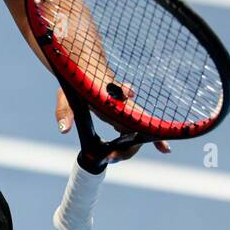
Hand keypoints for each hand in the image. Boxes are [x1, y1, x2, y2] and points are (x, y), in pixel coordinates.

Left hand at [54, 87, 170, 162]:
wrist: (87, 72)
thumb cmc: (77, 83)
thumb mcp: (66, 97)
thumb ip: (65, 112)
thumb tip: (65, 130)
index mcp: (111, 99)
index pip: (125, 114)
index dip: (127, 127)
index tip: (116, 144)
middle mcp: (124, 105)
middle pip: (137, 126)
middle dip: (130, 145)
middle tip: (111, 157)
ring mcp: (127, 112)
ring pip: (140, 130)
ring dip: (137, 146)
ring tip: (133, 154)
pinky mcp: (125, 118)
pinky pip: (139, 131)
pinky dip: (153, 139)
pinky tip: (165, 149)